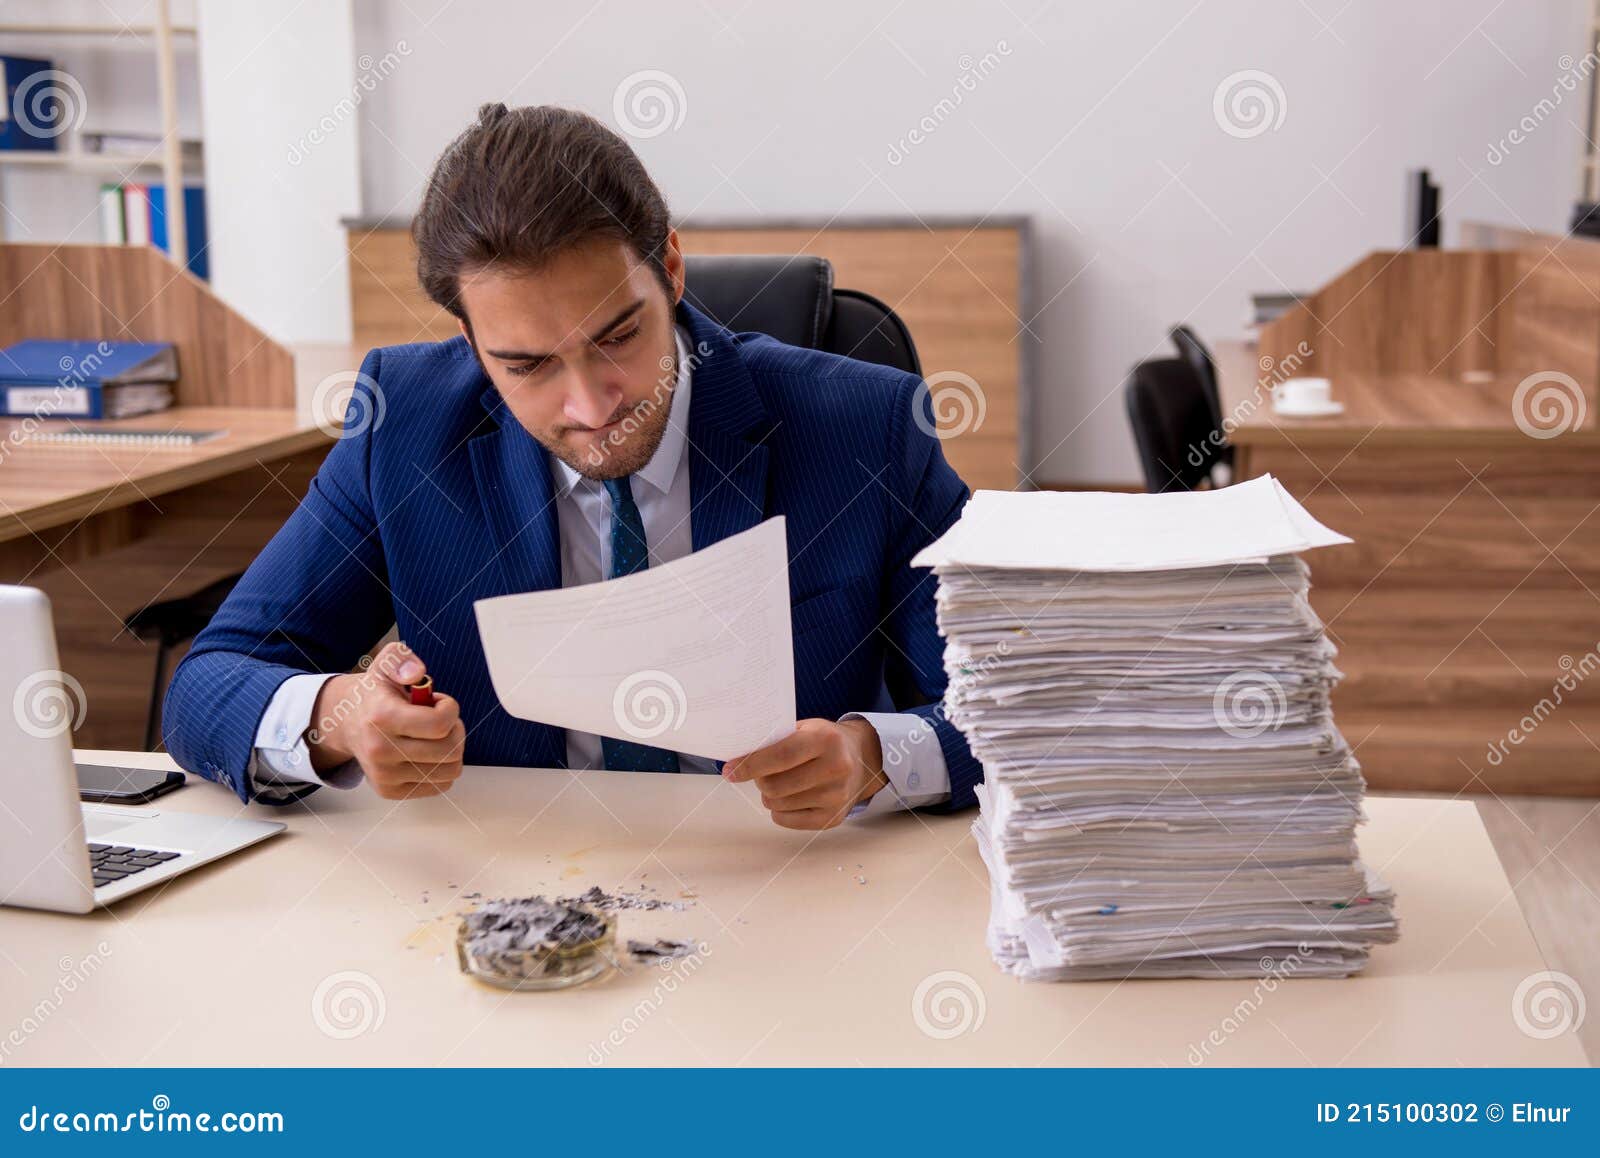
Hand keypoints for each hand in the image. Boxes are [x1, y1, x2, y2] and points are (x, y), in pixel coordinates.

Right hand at [306, 641, 465, 799]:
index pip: (440, 724)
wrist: (345, 723)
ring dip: (452, 750)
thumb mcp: (386, 664)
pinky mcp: (390, 791)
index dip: (450, 709)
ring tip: (433, 736)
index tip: (439, 701)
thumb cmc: (375, 694)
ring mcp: (385, 775)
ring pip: (450, 771)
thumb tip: (417, 674)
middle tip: (440, 719)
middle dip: (455, 729)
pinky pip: (439, 785)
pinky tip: (426, 752)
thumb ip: (402, 659)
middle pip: (450, 750)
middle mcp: (381, 751)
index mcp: (382, 717)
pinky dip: (441, 768)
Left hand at [722, 718, 888, 829]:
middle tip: (761, 773)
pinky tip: (790, 796)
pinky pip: (786, 820)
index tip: (730, 771)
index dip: (750, 765)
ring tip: (780, 782)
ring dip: (769, 794)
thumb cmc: (824, 741)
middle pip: (775, 786)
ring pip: (777, 804)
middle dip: (759, 780)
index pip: (779, 756)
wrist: (862, 760)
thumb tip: (738, 758)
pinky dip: (779, 809)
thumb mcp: (805, 728)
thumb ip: (776, 740)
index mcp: (826, 740)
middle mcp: (836, 769)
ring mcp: (836, 797)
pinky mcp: (832, 819)